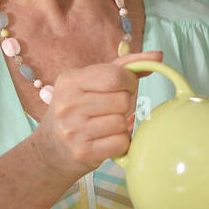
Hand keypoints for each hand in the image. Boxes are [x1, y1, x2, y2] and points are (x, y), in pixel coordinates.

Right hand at [31, 50, 163, 180]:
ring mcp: (73, 129)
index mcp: (70, 80)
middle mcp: (68, 103)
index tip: (126, 87)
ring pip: (122, 122)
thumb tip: (157, 56)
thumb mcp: (91, 82)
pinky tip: (107, 139)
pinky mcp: (82, 151)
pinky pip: (121, 142)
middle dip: (126, 104)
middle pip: (122, 100)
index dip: (130, 82)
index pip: (115, 75)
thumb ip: (124, 67)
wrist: (50, 149)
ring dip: (122, 125)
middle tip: (114, 109)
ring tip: (107, 125)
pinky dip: (121, 142)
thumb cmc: (78, 110)